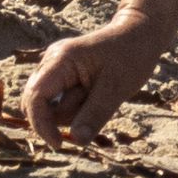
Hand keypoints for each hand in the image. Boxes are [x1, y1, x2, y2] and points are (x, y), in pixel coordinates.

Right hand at [20, 0, 177, 146]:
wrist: (141, 33)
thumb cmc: (132, 55)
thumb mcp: (117, 87)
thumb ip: (95, 114)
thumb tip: (76, 141)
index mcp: (61, 60)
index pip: (35, 97)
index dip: (41, 124)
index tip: (59, 143)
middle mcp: (51, 63)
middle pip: (40, 105)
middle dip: (64, 115)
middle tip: (96, 103)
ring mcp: (56, 70)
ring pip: (53, 108)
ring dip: (75, 111)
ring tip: (100, 93)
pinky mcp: (63, 78)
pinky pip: (62, 104)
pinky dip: (78, 107)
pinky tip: (95, 95)